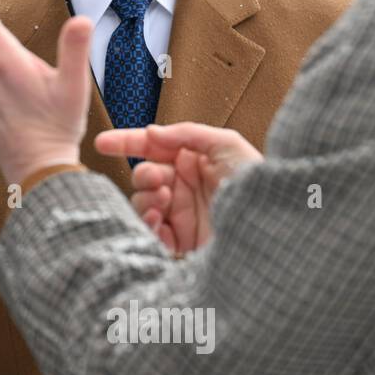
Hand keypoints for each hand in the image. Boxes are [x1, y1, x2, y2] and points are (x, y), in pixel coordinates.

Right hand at [94, 122, 262, 253]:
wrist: (271, 228)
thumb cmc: (256, 181)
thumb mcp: (226, 144)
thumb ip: (186, 134)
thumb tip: (150, 133)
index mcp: (193, 161)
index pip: (152, 148)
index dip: (126, 143)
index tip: (102, 143)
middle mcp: (184, 187)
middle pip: (143, 176)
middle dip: (143, 174)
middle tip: (158, 179)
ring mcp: (180, 215)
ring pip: (141, 203)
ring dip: (145, 199)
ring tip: (162, 201)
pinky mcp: (180, 242)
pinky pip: (150, 232)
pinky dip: (146, 224)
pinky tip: (157, 219)